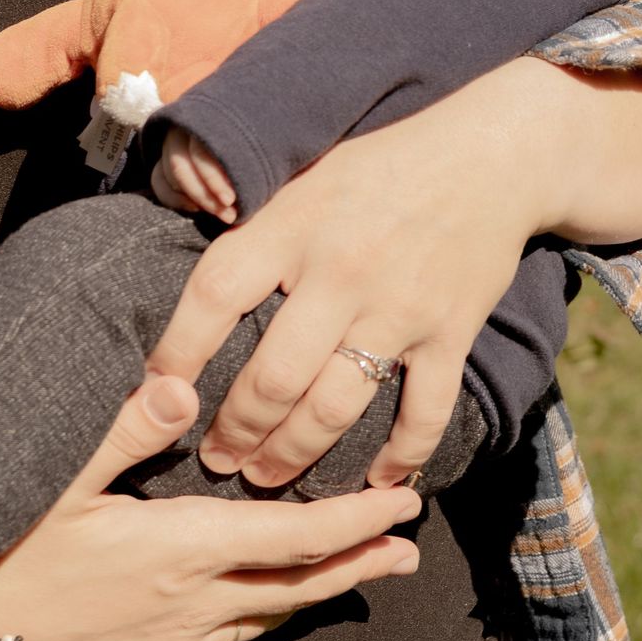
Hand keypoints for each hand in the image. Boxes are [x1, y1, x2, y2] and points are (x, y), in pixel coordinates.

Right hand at [0, 373, 420, 640]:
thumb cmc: (7, 556)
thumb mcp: (61, 481)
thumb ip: (127, 429)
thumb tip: (180, 387)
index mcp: (182, 552)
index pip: (293, 538)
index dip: (355, 523)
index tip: (405, 506)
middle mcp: (194, 608)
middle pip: (299, 587)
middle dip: (358, 563)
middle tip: (407, 548)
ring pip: (268, 619)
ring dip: (318, 592)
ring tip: (359, 576)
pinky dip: (265, 614)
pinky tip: (263, 604)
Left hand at [147, 68, 549, 489]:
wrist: (489, 156)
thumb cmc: (380, 167)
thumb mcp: (306, 177)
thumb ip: (256, 226)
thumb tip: (188, 272)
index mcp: (294, 224)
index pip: (215, 293)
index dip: (176, 349)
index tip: (152, 388)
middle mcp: (341, 269)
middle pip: (272, 376)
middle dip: (236, 431)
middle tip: (216, 459)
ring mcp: (399, 307)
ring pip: (334, 408)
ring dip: (295, 456)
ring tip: (267, 477)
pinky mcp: (451, 333)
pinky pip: (422, 415)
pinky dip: (398, 459)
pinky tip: (374, 484)